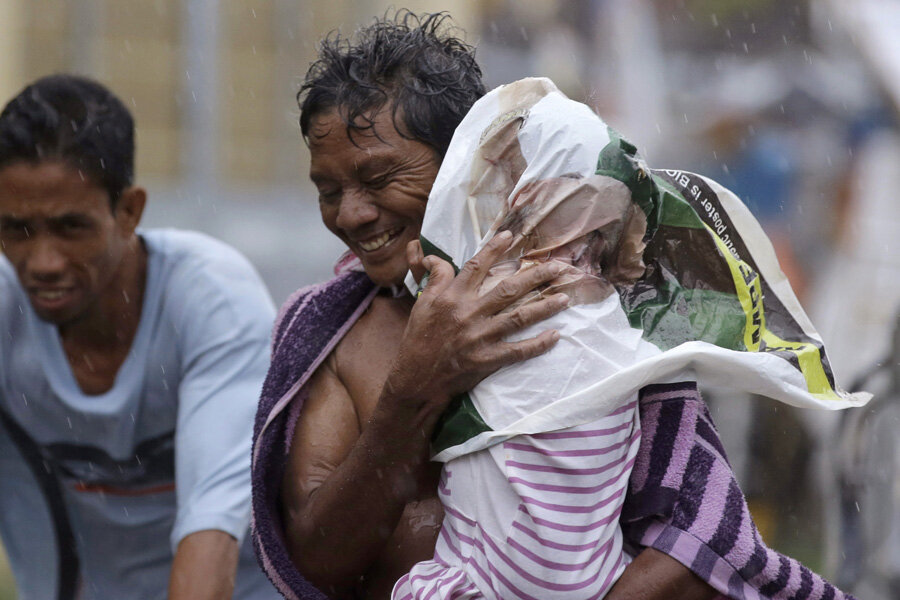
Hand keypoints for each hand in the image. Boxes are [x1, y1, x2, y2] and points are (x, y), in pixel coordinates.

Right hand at [385, 231, 568, 415]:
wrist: (417, 378)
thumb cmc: (418, 339)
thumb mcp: (422, 303)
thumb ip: (434, 278)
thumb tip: (433, 257)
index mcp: (452, 297)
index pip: (476, 266)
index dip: (493, 250)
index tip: (511, 235)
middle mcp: (469, 313)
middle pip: (508, 289)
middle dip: (535, 277)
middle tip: (558, 268)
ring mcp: (480, 337)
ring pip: (519, 317)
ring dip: (545, 307)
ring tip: (565, 298)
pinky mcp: (487, 359)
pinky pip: (518, 350)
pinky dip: (538, 344)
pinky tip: (555, 336)